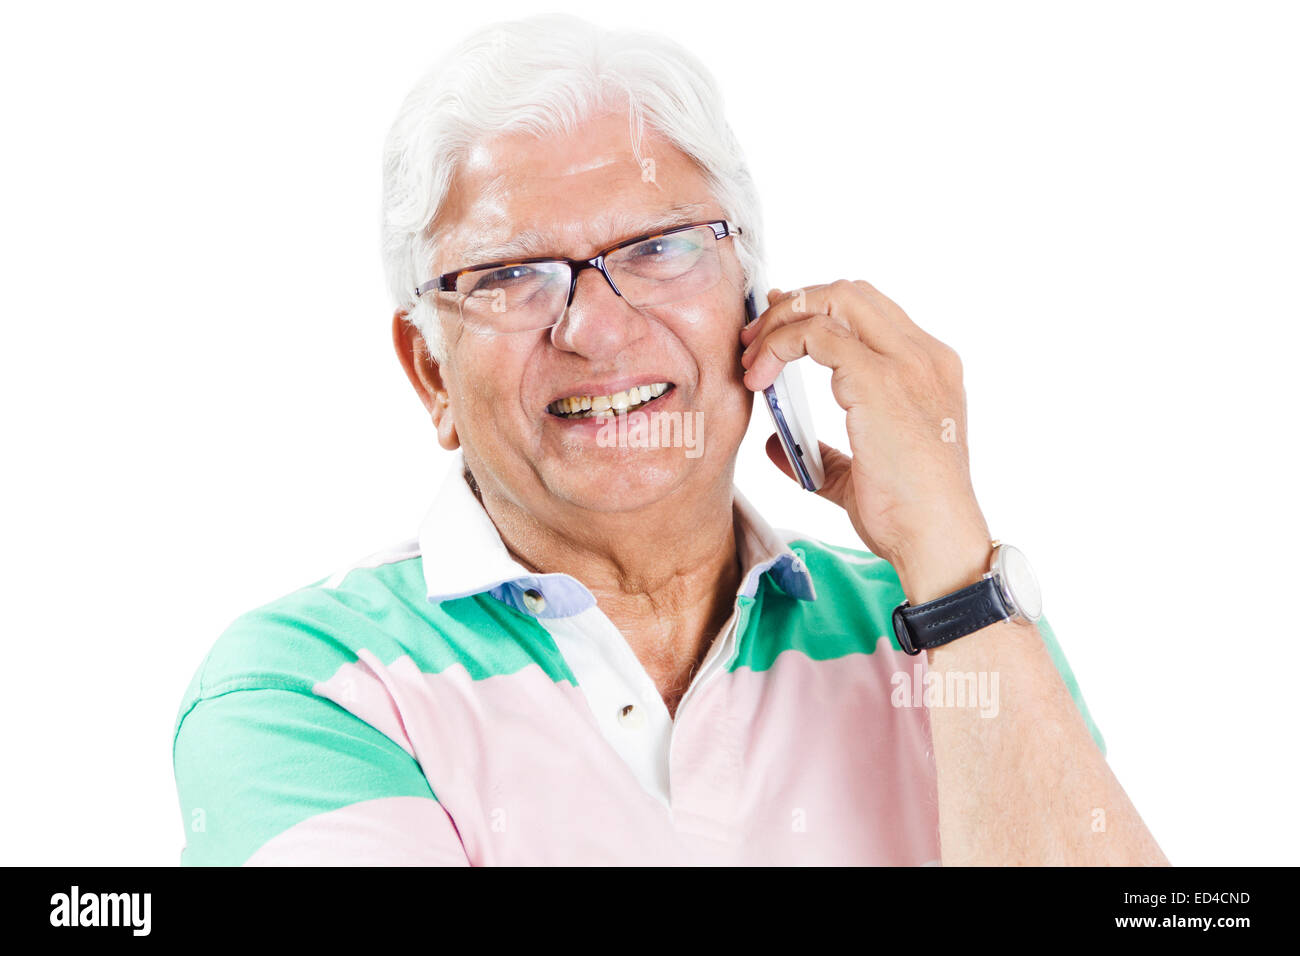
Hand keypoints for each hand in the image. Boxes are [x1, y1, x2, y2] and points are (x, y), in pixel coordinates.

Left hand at [739, 280, 991, 601]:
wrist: (936, 540)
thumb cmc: (908, 516)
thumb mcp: (858, 476)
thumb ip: (824, 455)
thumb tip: (776, 444)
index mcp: (929, 369)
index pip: (868, 310)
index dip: (815, 308)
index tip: (774, 326)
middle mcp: (923, 356)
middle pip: (849, 292)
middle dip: (792, 305)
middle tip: (753, 340)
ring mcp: (906, 364)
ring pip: (832, 301)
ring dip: (780, 323)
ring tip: (751, 362)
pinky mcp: (879, 380)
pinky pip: (817, 335)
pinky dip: (781, 345)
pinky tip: (761, 379)